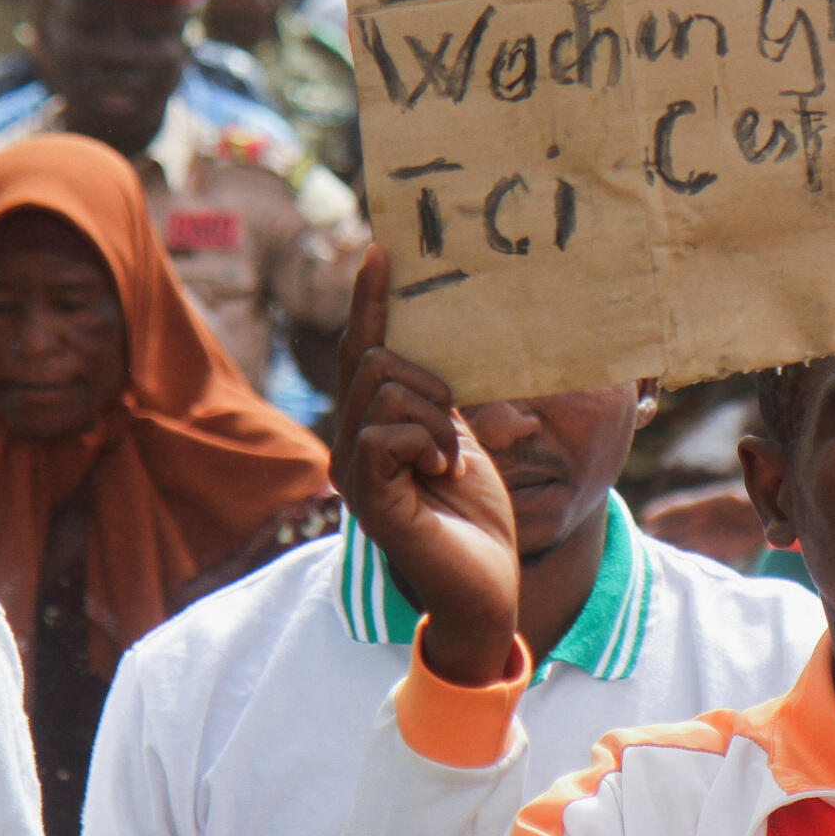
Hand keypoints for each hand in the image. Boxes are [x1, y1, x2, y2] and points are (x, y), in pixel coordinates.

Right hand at [332, 247, 520, 683]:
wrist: (485, 586)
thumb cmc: (474, 516)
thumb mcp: (459, 438)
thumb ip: (437, 400)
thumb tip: (431, 352)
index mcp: (369, 427)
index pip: (361, 348)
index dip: (371, 300)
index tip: (384, 250)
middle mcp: (349, 446)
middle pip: (375, 361)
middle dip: (429, 382)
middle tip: (454, 429)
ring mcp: (354, 473)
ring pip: (384, 390)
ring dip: (434, 417)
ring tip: (450, 461)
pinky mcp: (370, 498)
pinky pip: (387, 434)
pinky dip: (428, 445)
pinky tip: (445, 475)